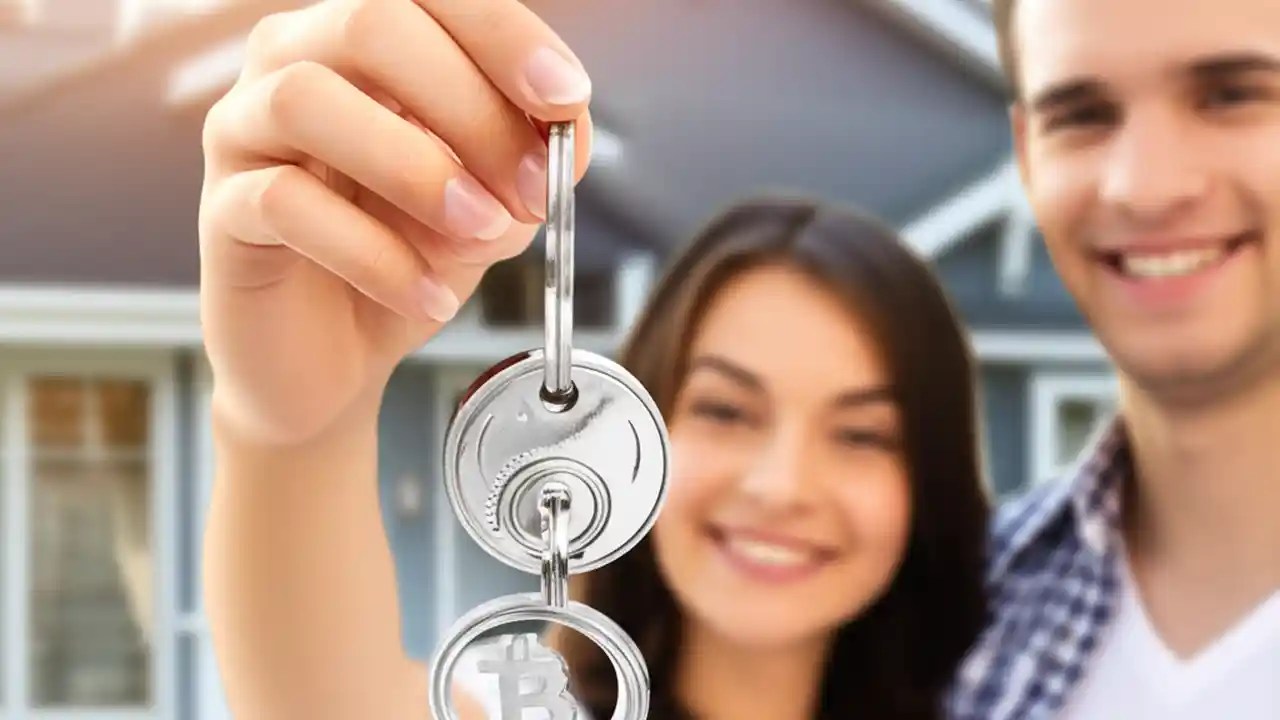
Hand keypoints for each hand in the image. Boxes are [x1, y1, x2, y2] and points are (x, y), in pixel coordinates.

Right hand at [198, 0, 593, 444]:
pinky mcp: (222, 210)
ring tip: (480, 234)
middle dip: (470, 107)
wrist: (337, 356)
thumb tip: (568, 132)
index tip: (566, 98)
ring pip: (306, 99)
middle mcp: (293, 59)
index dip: (502, 34)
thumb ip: (529, 159)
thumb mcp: (495, 203)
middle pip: (371, 24)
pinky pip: (283, 204)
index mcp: (365, 39)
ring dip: (415, 169)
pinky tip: (426, 297)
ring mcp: (245, 128)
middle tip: (530, 187)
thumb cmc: (408, 256)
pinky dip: (374, 255)